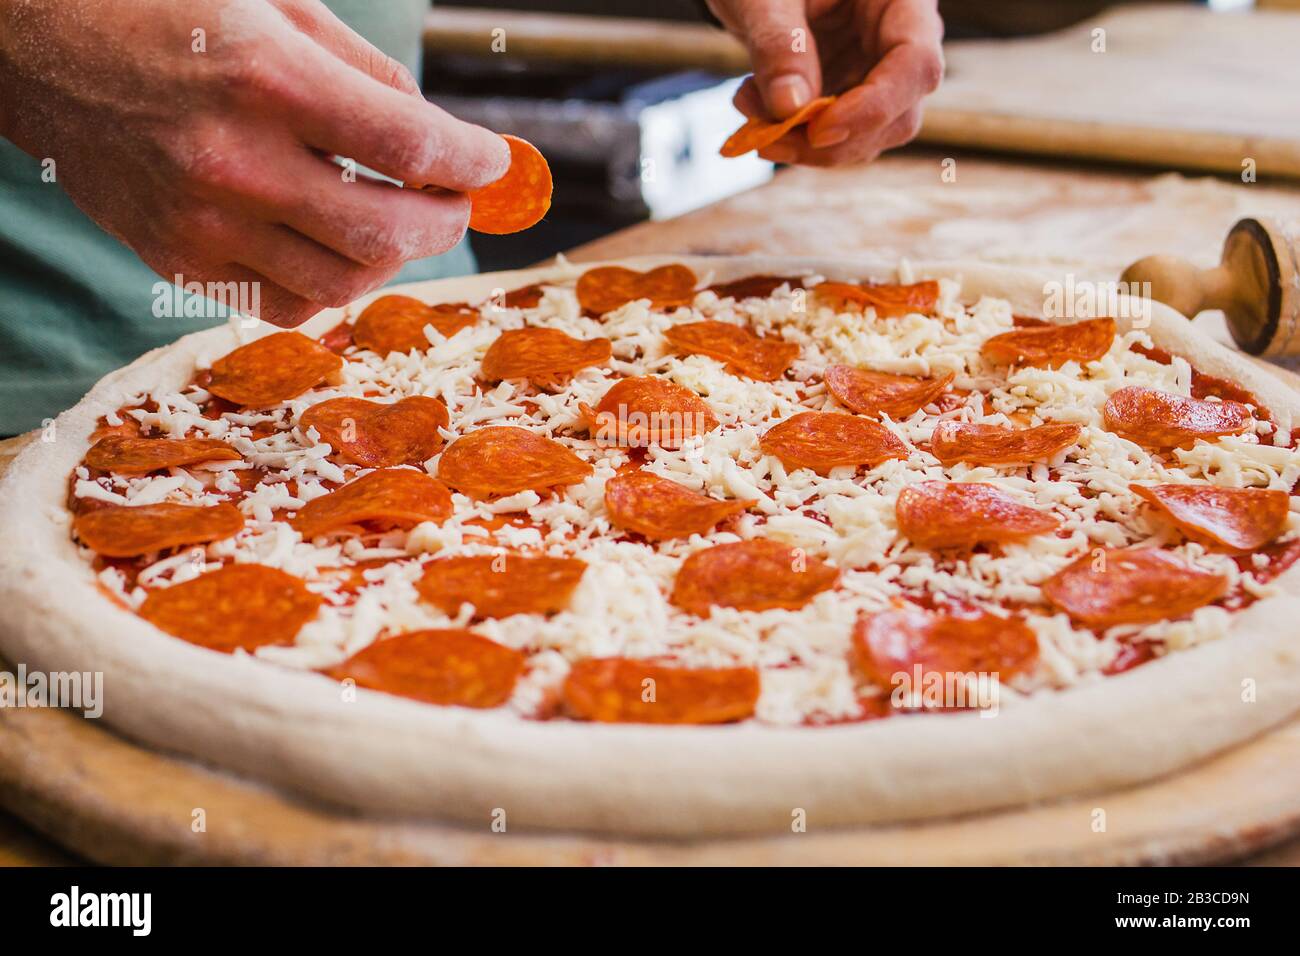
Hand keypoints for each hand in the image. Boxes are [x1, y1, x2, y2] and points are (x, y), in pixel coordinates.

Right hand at [0, 0, 508, 325]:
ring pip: (342, 283)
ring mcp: (202, 222)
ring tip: (396, 220)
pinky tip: (334, 247)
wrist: (35, 40)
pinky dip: (331, 285)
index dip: (472, 162)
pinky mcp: (177, 260)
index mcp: (267, 79)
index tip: (493, 163)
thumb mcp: (278, 6)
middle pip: (385, 233)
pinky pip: (286, 304)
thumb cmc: (166, 6)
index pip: (409, 147)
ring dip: (392, 257)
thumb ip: (367, 75)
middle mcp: (234, 161)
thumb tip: (440, 139)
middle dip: (445, 222)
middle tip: (456, 202)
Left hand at [707, 0, 943, 165]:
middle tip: (767, 139)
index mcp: (903, 0)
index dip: (874, 107)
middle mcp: (900, 41)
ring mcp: (877, 72)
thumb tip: (790, 108)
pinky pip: (834, 136)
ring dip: (806, 146)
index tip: (817, 131)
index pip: (916, 65)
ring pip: (866, 137)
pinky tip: (753, 106)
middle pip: (897, 115)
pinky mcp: (848, 95)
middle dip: (833, 142)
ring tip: (749, 109)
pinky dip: (792, 137)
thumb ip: (779, 43)